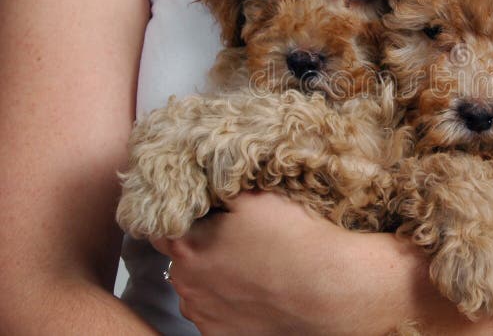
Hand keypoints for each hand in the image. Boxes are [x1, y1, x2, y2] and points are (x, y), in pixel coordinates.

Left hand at [151, 191, 421, 335]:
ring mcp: (204, 316)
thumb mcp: (252, 198)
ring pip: (198, 288)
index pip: (160, 226)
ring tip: (251, 265)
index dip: (181, 214)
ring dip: (214, 276)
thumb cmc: (293, 239)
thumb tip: (200, 180)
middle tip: (235, 236)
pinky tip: (255, 290)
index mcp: (187, 247)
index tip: (202, 209)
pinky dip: (229, 302)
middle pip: (182, 259)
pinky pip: (216, 313)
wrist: (329, 290)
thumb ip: (216, 189)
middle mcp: (186, 286)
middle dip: (202, 246)